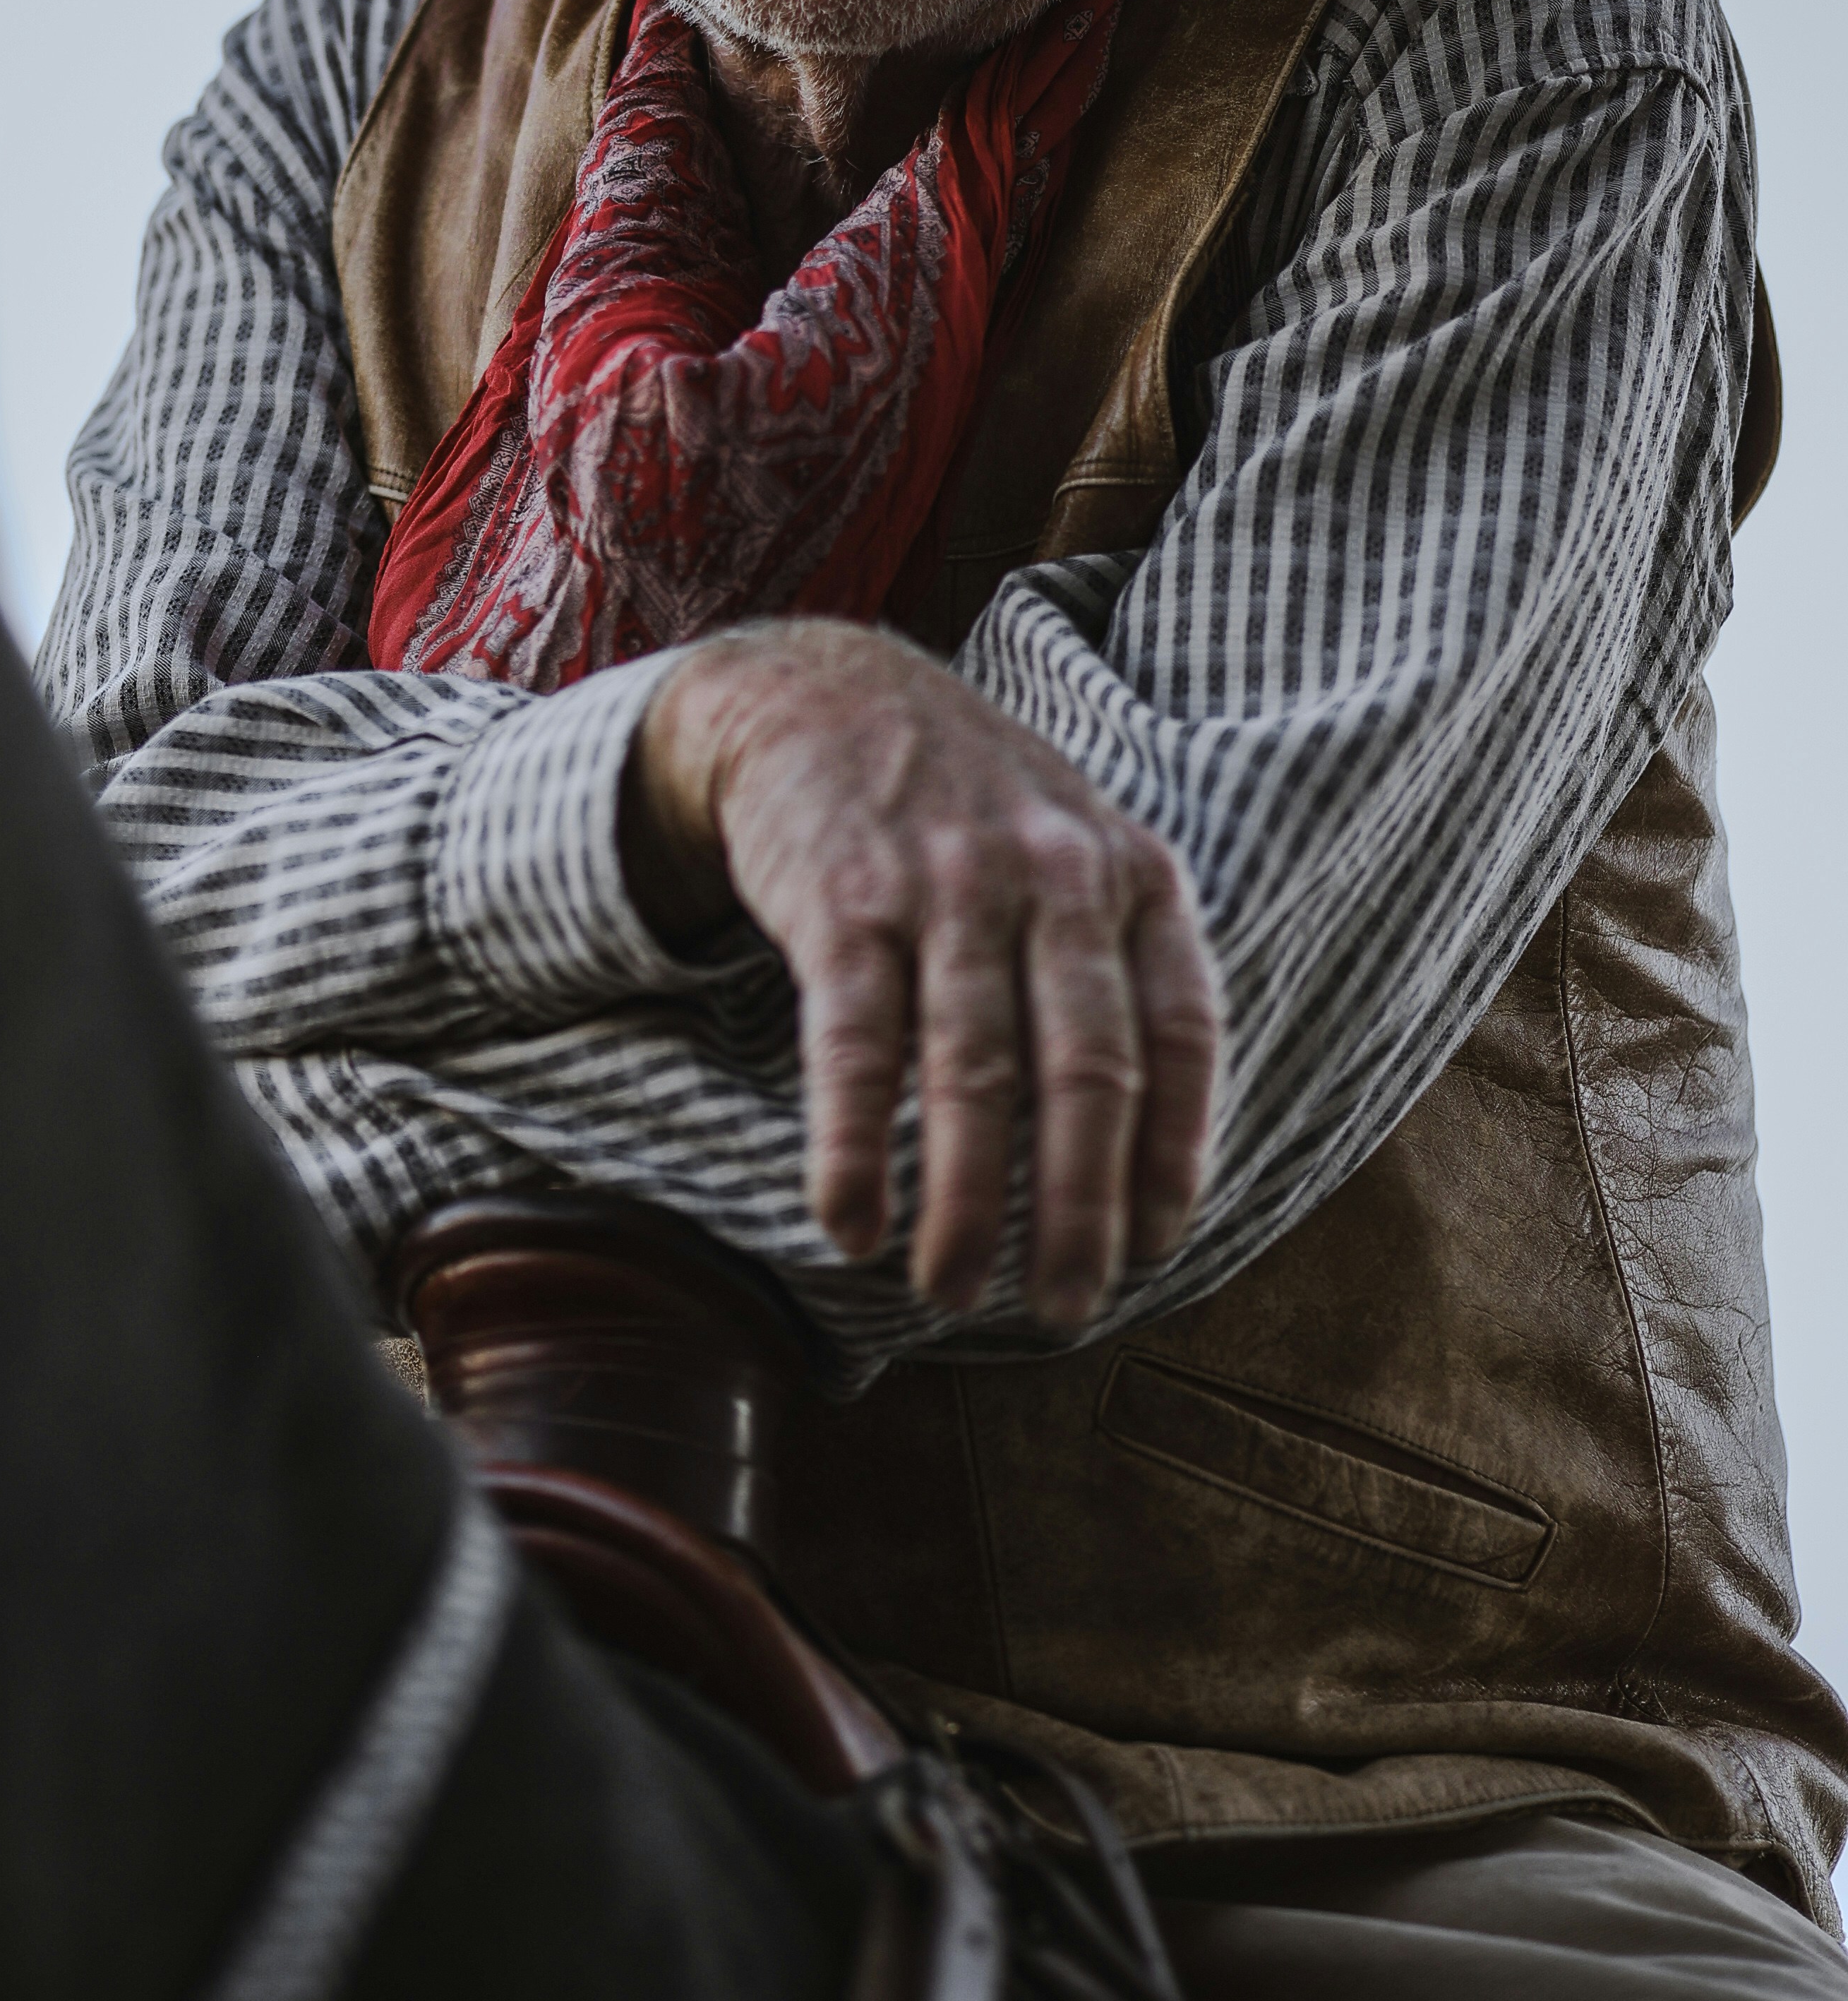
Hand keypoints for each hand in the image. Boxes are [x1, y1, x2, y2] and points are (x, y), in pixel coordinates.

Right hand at [622, 622, 1218, 1329]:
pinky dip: (855, 1150)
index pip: (1181, 1037)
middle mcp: (1053, 875)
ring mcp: (948, 884)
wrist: (818, 692)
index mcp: (1131, 874)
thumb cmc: (966, 807)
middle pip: (1087, 1074)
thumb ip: (1123, 967)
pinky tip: (851, 1223)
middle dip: (1078, 1212)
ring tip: (951, 1291)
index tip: (1154, 1250)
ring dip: (966, 1206)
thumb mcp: (1075, 848)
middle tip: (1063, 1307)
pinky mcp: (844, 899)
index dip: (1173, 1157)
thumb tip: (1151, 1155)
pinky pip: (858, 1049)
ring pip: (973, 1076)